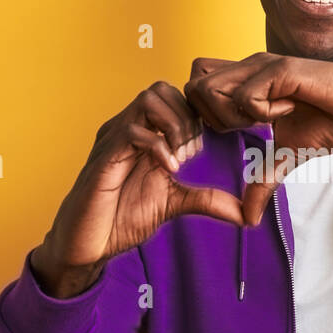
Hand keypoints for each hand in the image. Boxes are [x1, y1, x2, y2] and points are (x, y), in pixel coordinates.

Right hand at [32, 81, 243, 297]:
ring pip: (147, 100)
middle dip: (186, 116)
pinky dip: (158, 147)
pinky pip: (132, 132)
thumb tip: (245, 213)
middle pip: (160, 88)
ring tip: (179, 158)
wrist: (87, 245)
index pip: (172, 97)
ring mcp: (113, 140)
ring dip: (173, 125)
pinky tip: (169, 170)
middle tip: (191, 152)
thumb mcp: (174, 204)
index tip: (200, 148)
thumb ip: (207, 200)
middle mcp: (127, 130)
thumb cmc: (122, 218)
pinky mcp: (104, 158)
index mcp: (143, 134)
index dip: (194, 116)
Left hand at [183, 53, 332, 224]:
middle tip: (242, 133)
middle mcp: (249, 68)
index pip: (195, 87)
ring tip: (265, 123)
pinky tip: (288, 111)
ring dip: (231, 115)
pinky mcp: (282, 69)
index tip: (229, 139)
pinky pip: (247, 96)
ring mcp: (263, 66)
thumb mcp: (289, 156)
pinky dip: (262, 113)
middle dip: (208, 119)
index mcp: (246, 83)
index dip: (200, 117)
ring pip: (209, 89)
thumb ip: (263, 179)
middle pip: (192, 86)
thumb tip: (247, 218)